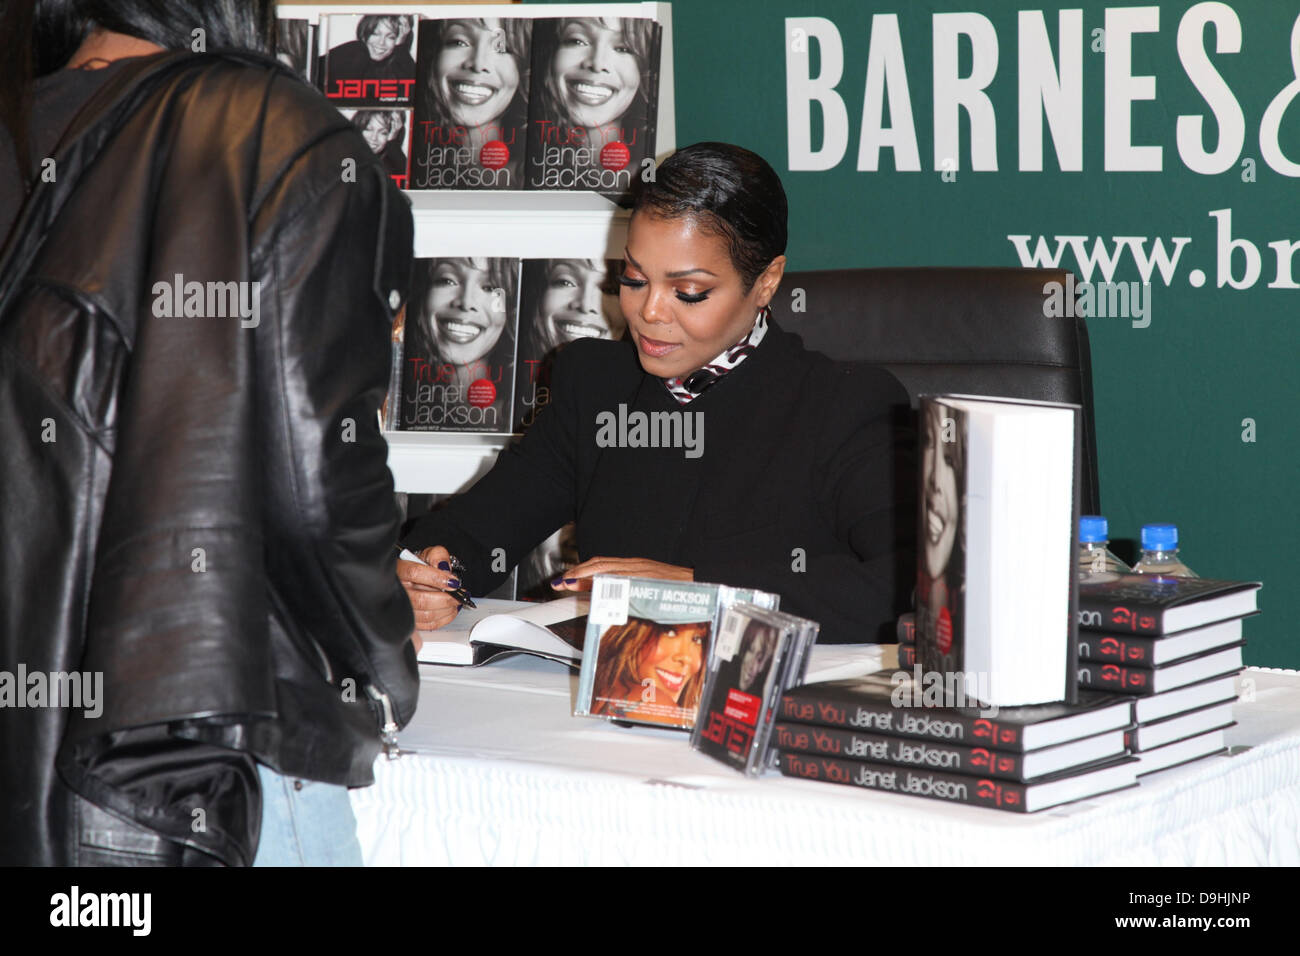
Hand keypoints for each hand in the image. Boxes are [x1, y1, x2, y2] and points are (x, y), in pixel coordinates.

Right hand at [397, 544, 461, 630]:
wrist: (414, 578)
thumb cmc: (421, 566)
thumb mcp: (429, 554)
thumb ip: (438, 556)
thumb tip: (444, 568)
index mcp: (400, 570)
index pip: (415, 573)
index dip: (436, 578)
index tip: (453, 581)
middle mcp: (398, 590)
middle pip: (421, 599)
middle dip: (446, 599)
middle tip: (459, 595)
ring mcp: (403, 608)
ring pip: (425, 614)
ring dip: (447, 609)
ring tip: (456, 602)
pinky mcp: (410, 620)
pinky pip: (428, 625)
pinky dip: (444, 619)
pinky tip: (450, 610)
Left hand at [551, 556, 693, 590]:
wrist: (703, 585)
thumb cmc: (677, 590)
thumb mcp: (649, 586)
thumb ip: (629, 590)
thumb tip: (606, 600)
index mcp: (635, 567)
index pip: (602, 565)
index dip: (582, 571)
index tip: (566, 579)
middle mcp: (637, 567)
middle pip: (601, 566)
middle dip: (578, 574)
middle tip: (561, 583)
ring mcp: (643, 573)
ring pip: (610, 571)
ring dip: (588, 577)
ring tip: (572, 585)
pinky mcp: (651, 582)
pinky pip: (626, 581)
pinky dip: (610, 585)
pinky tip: (598, 591)